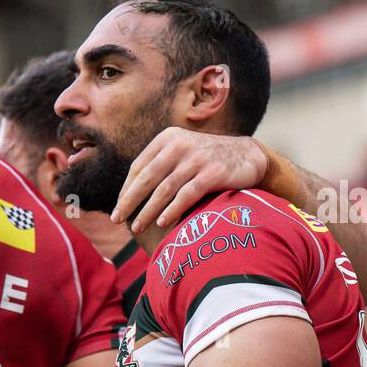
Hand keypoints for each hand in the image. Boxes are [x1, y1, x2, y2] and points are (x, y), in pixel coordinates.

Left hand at [110, 127, 268, 234]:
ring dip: (148, 211)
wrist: (248, 156)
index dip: (126, 190)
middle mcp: (180, 144)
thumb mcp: (182, 154)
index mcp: (167, 139)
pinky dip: (172, 210)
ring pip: (164, 189)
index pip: (138, 167)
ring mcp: (197, 158)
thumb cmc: (207, 161)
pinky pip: (187, 194)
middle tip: (117, 220)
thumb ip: (159, 167)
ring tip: (138, 227)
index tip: (117, 210)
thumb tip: (128, 196)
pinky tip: (162, 223)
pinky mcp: (213, 172)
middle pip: (147, 178)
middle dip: (129, 201)